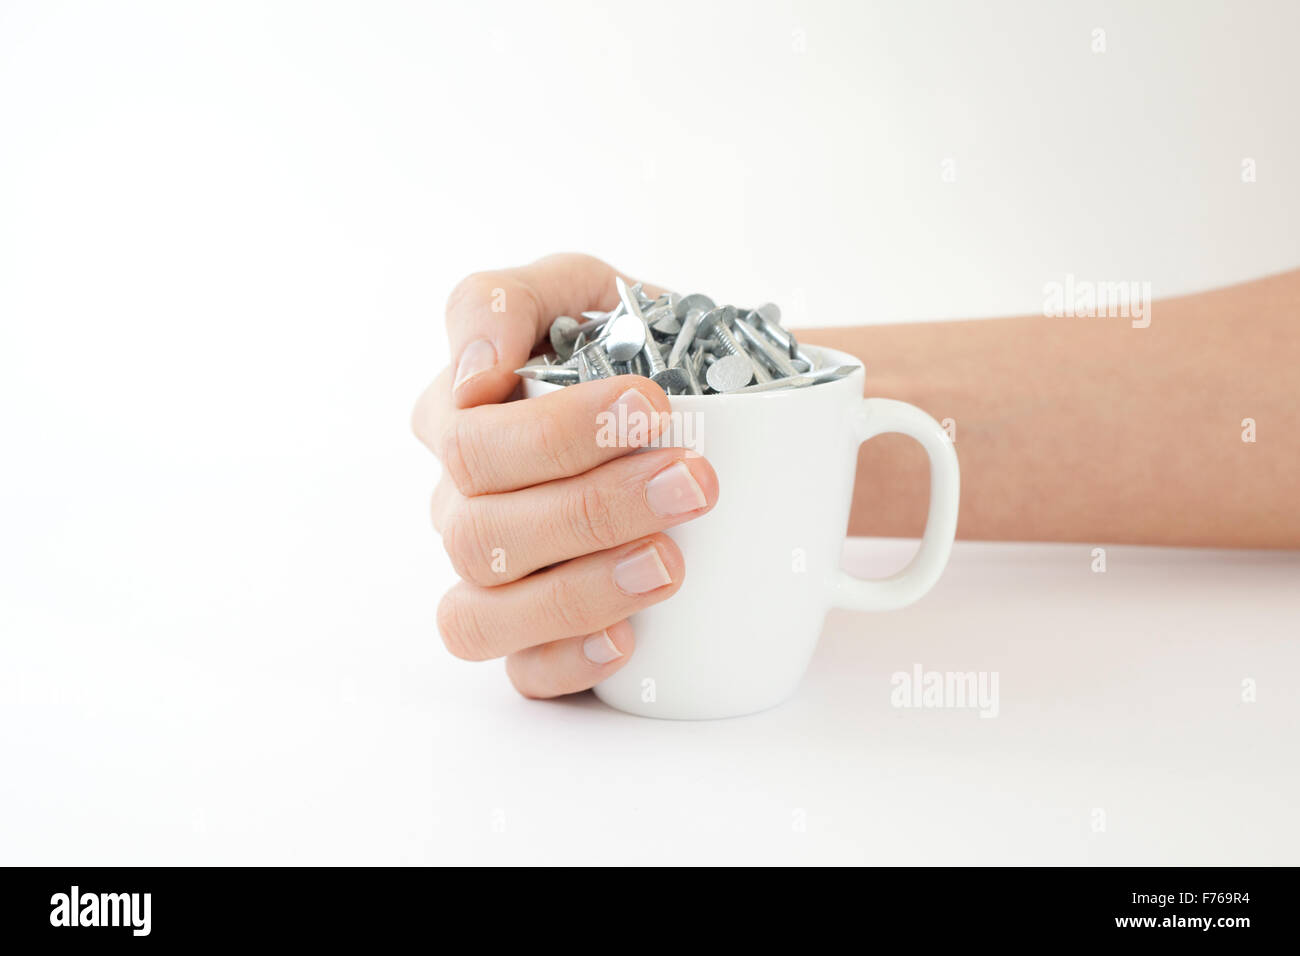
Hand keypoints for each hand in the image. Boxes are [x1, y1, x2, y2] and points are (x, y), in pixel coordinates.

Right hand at [411, 254, 718, 696]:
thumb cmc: (627, 344)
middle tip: (694, 481)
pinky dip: (566, 661)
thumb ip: (506, 300)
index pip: (467, 438)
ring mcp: (490, 576)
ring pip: (482, 612)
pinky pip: (519, 673)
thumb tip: (473, 372)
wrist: (706, 404)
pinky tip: (628, 640)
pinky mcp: (533, 634)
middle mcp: (460, 501)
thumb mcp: (579, 288)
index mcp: (459, 417)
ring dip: (579, 589)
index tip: (653, 406)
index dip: (556, 434)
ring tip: (669, 563)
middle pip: (480, 528)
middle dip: (594, 507)